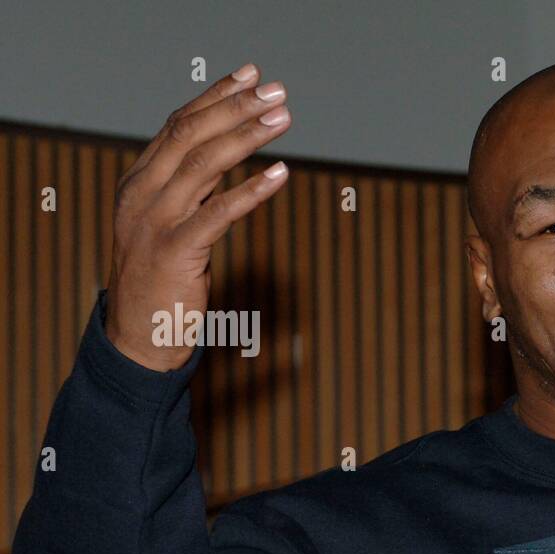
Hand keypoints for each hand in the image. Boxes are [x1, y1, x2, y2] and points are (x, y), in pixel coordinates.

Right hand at [106, 63, 291, 371]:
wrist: (137, 341)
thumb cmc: (161, 286)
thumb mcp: (170, 227)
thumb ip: (189, 194)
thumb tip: (223, 161)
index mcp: (137, 183)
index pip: (177, 126)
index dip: (214, 97)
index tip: (248, 76)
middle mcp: (141, 195)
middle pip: (190, 135)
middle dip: (236, 107)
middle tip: (276, 90)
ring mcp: (155, 222)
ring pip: (204, 165)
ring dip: (248, 137)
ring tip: (282, 118)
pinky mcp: (175, 252)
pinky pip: (218, 213)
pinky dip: (251, 191)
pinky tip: (281, 175)